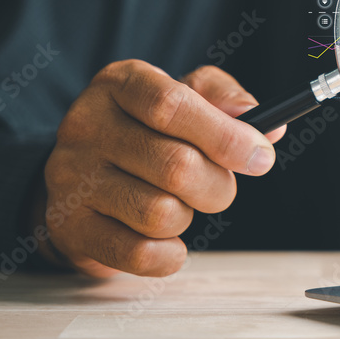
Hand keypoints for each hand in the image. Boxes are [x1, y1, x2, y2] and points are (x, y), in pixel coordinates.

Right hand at [37, 61, 284, 276]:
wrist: (81, 176)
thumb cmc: (147, 131)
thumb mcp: (183, 97)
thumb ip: (225, 101)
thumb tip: (269, 127)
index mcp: (119, 84)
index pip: (173, 105)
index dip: (225, 135)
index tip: (261, 157)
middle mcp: (86, 126)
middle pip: (176, 165)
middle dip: (218, 184)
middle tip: (220, 185)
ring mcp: (72, 178)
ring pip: (160, 213)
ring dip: (187, 217)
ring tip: (177, 204)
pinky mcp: (70, 227)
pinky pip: (140, 254)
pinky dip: (168, 254)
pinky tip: (166, 239)